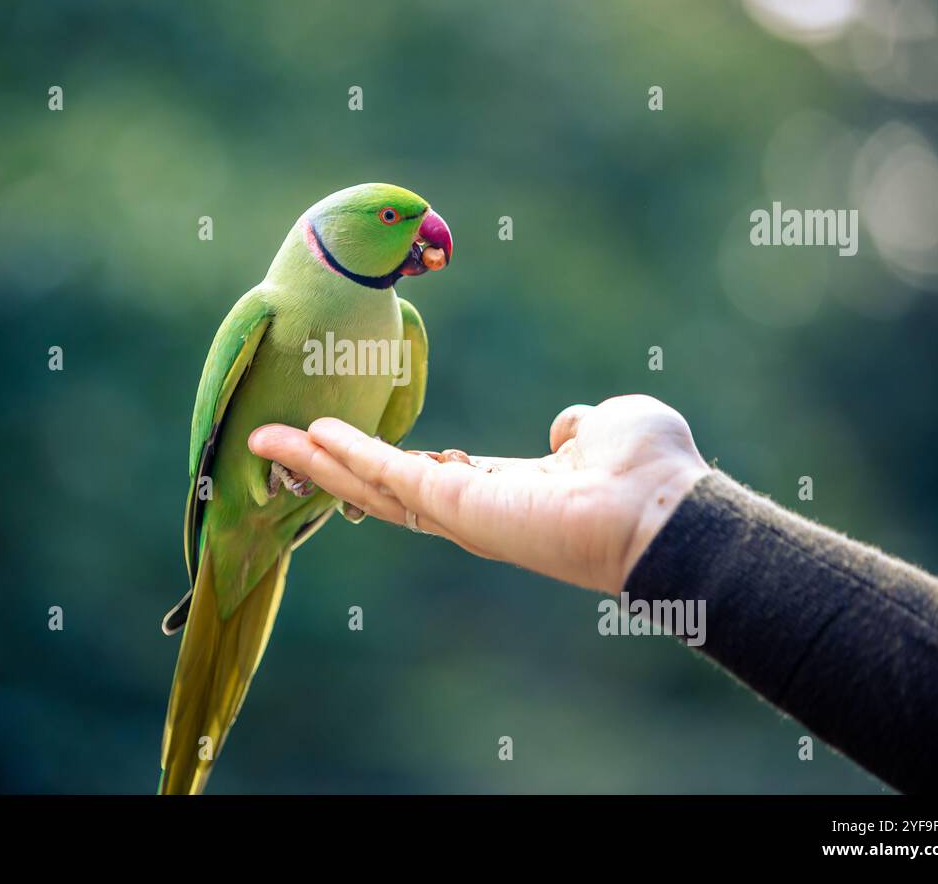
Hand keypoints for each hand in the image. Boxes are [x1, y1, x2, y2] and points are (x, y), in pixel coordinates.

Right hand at [247, 394, 709, 592]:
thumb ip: (580, 424)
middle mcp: (474, 510)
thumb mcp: (609, 425)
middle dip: (324, 466)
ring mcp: (462, 513)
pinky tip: (311, 433)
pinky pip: (391, 476)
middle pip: (380, 490)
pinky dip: (349, 454)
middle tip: (271, 441)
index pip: (425, 478)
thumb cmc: (653, 471)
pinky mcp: (458, 506)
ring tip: (267, 438)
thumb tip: (569, 427)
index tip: (344, 439)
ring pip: (371, 489)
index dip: (381, 459)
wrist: (670, 512)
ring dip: (317, 463)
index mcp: (505, 492)